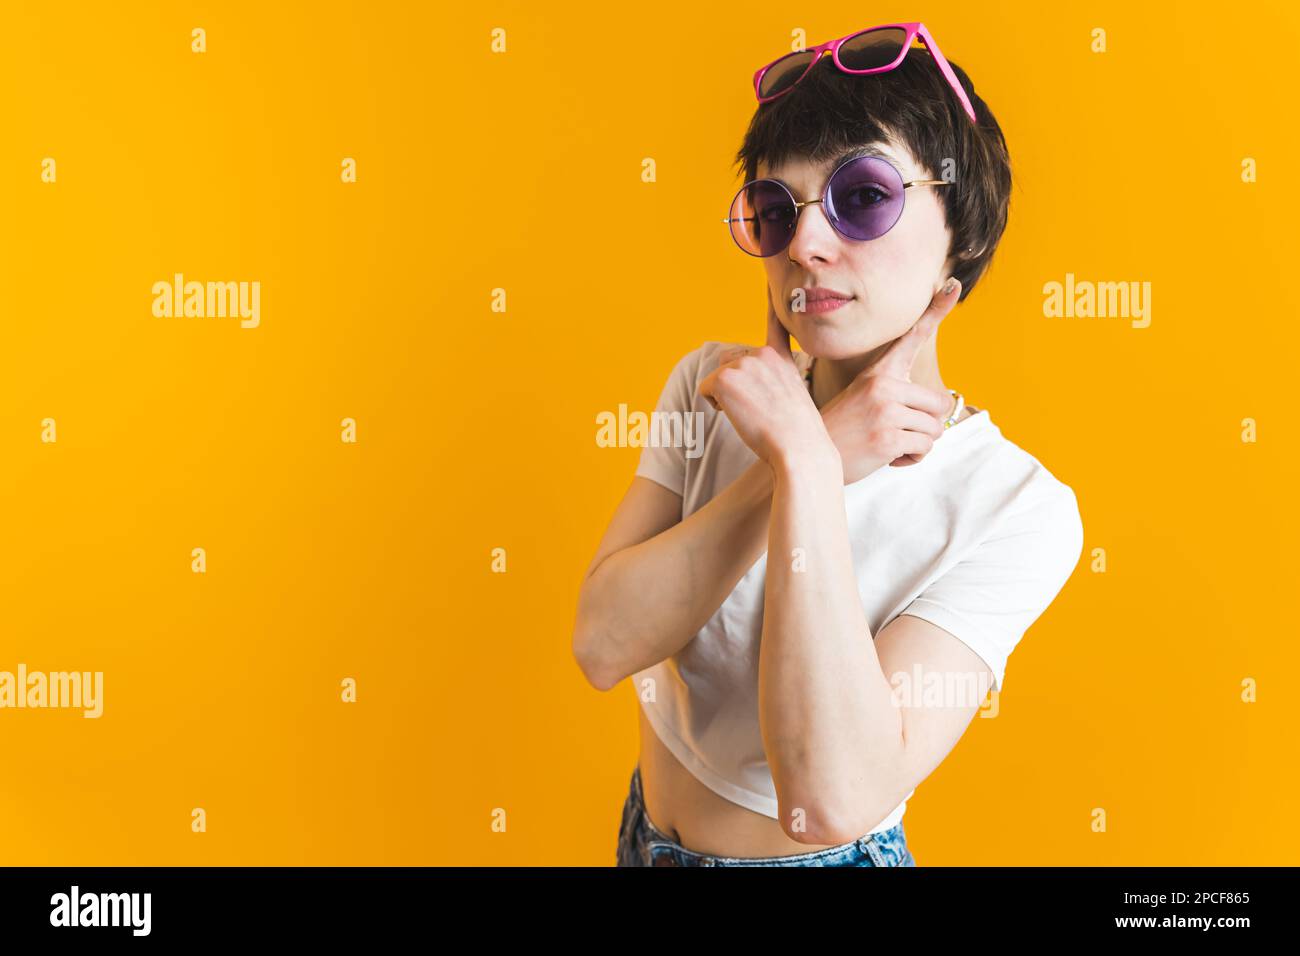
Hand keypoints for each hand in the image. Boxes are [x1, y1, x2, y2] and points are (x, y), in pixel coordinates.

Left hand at [698, 291, 836, 470]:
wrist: (800, 448)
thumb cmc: (799, 436)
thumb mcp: (793, 399)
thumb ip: (773, 382)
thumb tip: (751, 382)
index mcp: (782, 357)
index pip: (773, 320)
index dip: (769, 293)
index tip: (768, 259)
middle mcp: (763, 353)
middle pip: (728, 362)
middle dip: (732, 385)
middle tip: (757, 409)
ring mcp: (744, 363)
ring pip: (717, 379)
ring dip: (725, 398)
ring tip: (752, 415)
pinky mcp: (727, 378)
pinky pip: (706, 391)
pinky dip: (715, 405)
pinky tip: (739, 416)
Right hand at [820, 278, 962, 482]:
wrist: (808, 457)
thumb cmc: (841, 430)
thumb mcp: (862, 398)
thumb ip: (892, 392)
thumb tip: (936, 403)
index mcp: (879, 373)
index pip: (912, 336)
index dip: (936, 310)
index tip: (952, 286)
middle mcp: (883, 386)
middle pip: (940, 403)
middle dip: (927, 424)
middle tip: (900, 431)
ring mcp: (886, 412)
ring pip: (935, 429)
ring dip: (918, 443)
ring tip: (890, 444)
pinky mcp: (888, 439)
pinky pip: (924, 448)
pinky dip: (912, 458)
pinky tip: (889, 457)